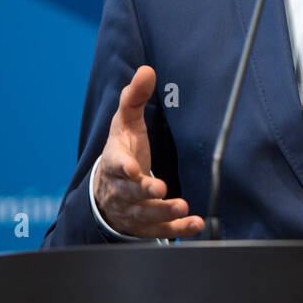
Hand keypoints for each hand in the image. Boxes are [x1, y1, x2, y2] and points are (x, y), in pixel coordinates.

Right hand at [94, 65, 202, 239]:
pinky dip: (177, 230)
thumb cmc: (122, 151)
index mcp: (115, 162)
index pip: (115, 165)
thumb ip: (134, 97)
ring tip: (182, 208)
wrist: (107, 190)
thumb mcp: (124, 123)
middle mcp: (121, 189)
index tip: (134, 169)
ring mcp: (132, 210)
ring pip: (145, 214)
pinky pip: (160, 231)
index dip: (124, 168)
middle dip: (145, 192)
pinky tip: (194, 224)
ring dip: (163, 213)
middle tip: (161, 189)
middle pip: (131, 193)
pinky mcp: (144, 226)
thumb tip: (147, 70)